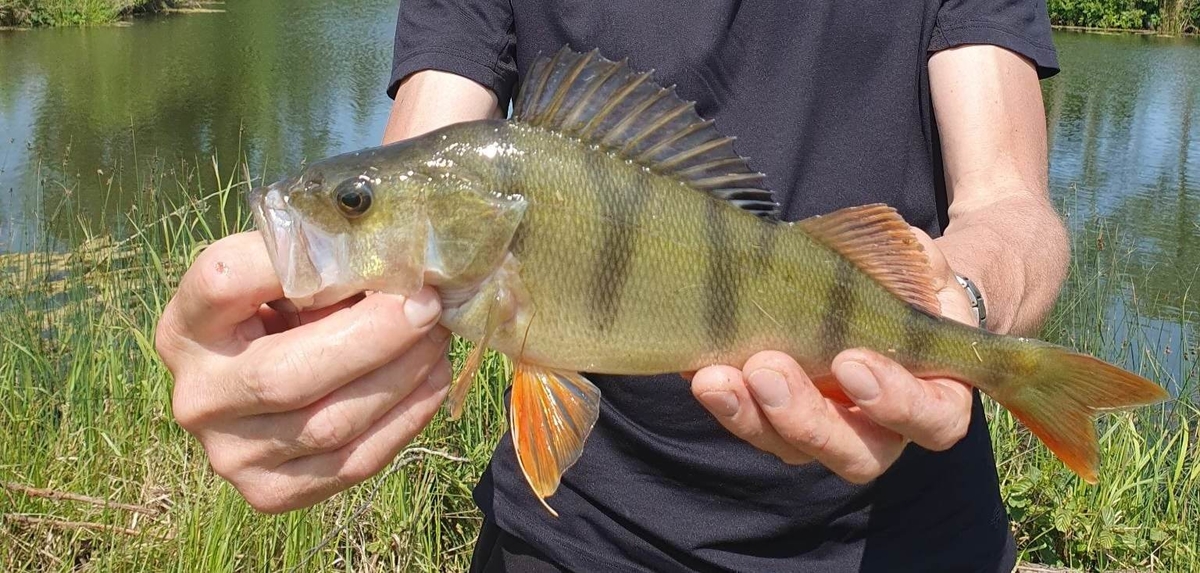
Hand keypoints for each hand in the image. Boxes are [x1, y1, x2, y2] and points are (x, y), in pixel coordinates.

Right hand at [155, 232, 451, 511]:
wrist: (259, 383)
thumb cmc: (279, 314)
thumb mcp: (285, 277)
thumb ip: (323, 264)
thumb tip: (397, 266)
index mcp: (187, 328)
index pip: (224, 282)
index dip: (294, 262)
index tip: (365, 249)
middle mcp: (200, 398)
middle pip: (284, 376)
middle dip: (373, 337)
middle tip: (427, 305)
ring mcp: (231, 454)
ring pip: (330, 425)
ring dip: (402, 376)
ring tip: (438, 337)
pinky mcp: (271, 493)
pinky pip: (352, 464)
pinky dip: (406, 418)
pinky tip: (432, 379)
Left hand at [690, 229, 976, 482]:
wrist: (860, 287)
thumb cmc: (901, 277)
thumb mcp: (917, 261)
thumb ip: (914, 261)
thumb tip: (904, 250)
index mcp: (936, 397)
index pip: (931, 419)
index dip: (894, 400)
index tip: (851, 361)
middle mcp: (883, 430)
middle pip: (854, 455)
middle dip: (805, 417)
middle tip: (766, 369)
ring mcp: (827, 432)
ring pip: (792, 449)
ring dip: (750, 416)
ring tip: (715, 376)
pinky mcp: (778, 420)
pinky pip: (750, 423)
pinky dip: (723, 398)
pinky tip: (697, 366)